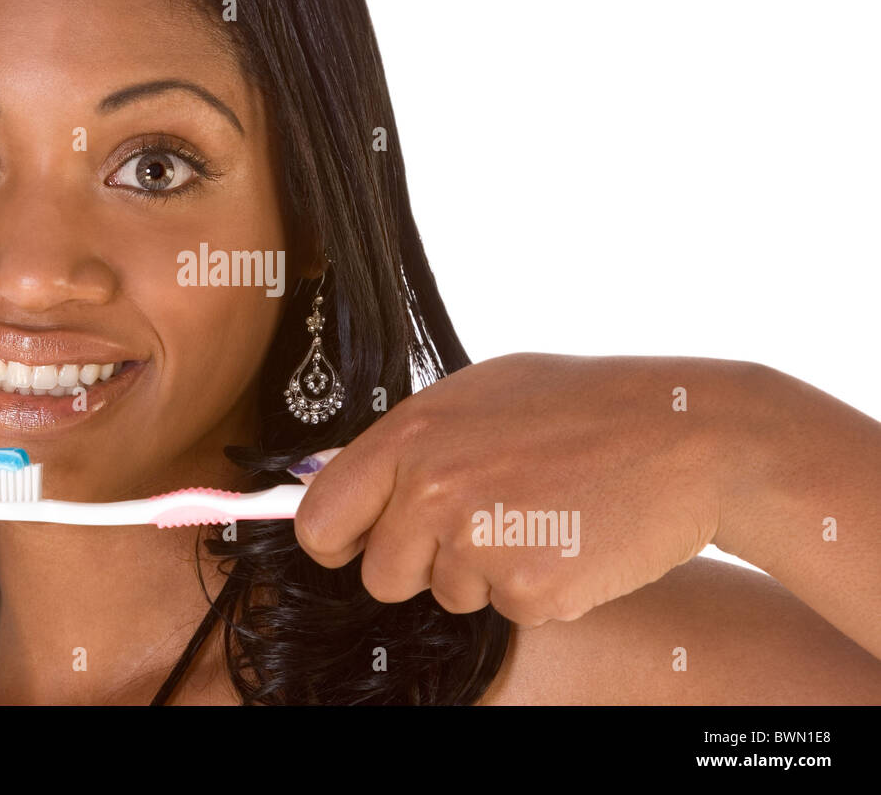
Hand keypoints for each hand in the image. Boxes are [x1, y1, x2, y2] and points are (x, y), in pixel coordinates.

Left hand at [290, 352, 758, 627]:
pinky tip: (570, 538)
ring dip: (485, 572)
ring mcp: (478, 542)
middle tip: (483, 521)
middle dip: (421, 564)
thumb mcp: (479, 394)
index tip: (359, 542)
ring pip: (446, 596)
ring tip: (539, 514)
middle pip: (381, 576)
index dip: (340, 540)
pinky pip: (506, 611)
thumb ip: (409, 442)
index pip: (320, 520)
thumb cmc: (583, 406)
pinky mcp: (529, 589)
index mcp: (410, 436)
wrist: (686, 434)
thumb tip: (342, 478)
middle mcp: (431, 490)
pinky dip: (536, 588)